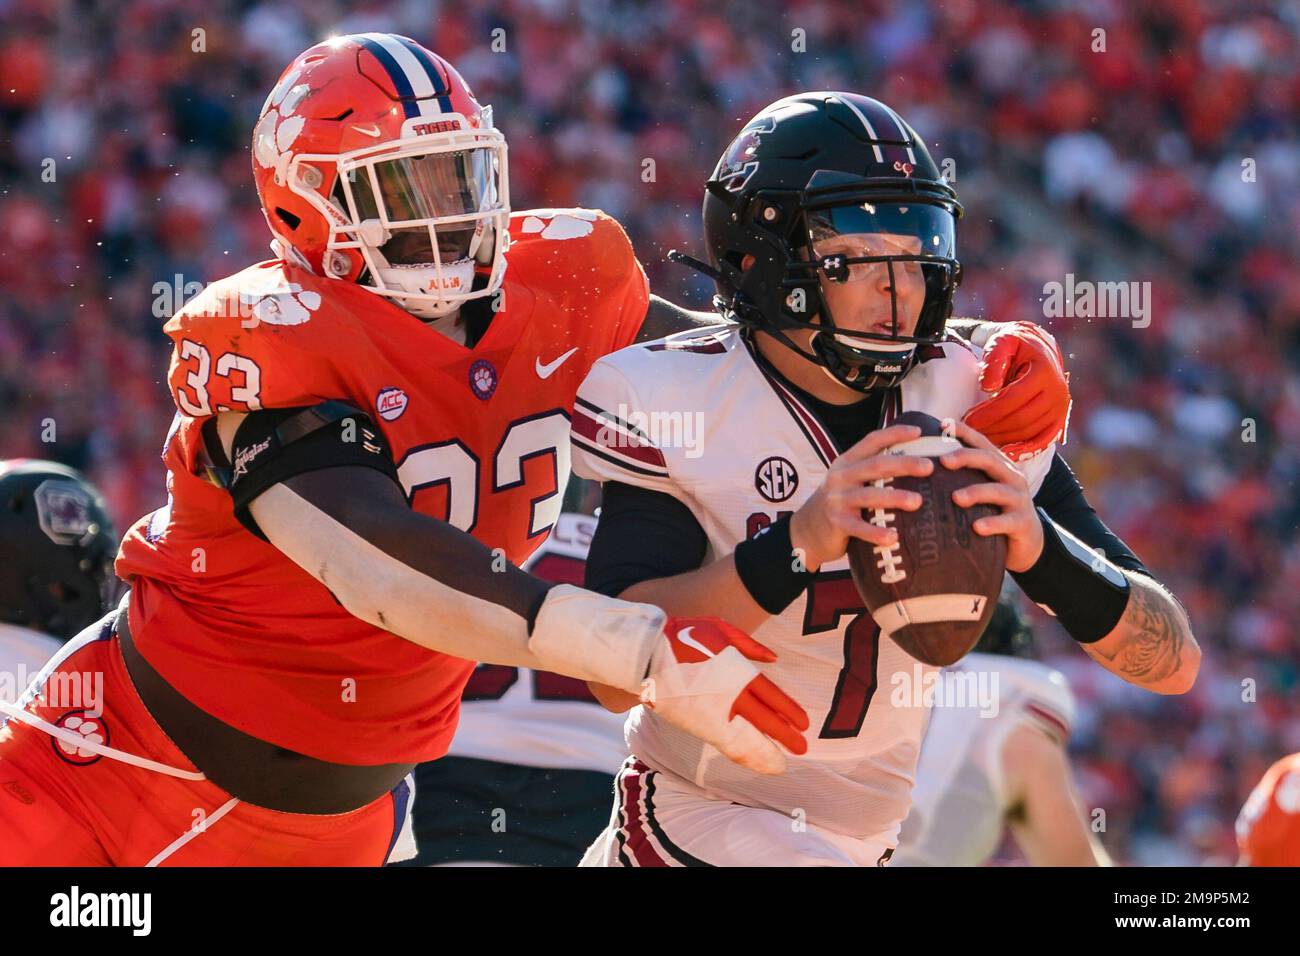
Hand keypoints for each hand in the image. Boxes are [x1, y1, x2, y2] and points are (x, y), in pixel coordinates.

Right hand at [643, 616, 808, 774]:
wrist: (645, 652)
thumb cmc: (684, 634)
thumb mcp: (720, 628)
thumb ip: (749, 645)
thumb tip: (773, 659)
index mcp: (737, 670)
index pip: (771, 695)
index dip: (788, 711)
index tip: (804, 724)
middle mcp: (728, 695)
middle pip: (764, 720)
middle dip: (784, 736)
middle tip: (802, 749)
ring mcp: (712, 712)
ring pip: (745, 739)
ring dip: (764, 752)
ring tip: (780, 764)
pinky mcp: (697, 723)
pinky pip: (724, 743)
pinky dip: (741, 754)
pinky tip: (752, 761)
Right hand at [789, 424, 933, 571]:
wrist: (807, 530)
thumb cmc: (839, 502)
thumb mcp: (847, 479)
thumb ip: (870, 469)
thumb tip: (912, 459)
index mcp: (846, 462)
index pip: (872, 441)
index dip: (895, 434)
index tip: (919, 432)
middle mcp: (841, 477)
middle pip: (876, 465)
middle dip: (905, 464)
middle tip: (929, 467)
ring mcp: (838, 500)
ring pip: (870, 496)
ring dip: (896, 497)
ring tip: (918, 501)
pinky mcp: (837, 523)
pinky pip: (860, 528)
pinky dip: (877, 533)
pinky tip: (894, 536)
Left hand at [939, 419, 1044, 572]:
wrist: (1027, 540)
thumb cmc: (995, 510)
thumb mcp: (981, 490)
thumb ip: (961, 478)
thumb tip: (923, 466)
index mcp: (999, 466)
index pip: (982, 443)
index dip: (964, 432)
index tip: (943, 424)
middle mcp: (1011, 477)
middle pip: (989, 460)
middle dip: (966, 457)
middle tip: (943, 461)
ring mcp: (1019, 499)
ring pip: (998, 490)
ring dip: (976, 492)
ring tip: (956, 498)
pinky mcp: (1023, 522)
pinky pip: (1007, 522)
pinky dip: (992, 523)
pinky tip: (977, 528)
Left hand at [963, 321, 1071, 461]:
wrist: (1037, 348)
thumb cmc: (1015, 345)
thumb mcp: (1002, 342)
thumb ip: (994, 359)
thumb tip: (988, 386)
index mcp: (1044, 372)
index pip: (1013, 398)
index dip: (989, 412)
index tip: (967, 419)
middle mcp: (1057, 392)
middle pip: (1021, 419)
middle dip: (992, 428)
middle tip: (968, 433)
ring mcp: (1060, 408)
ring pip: (1029, 432)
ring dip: (1003, 439)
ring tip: (978, 440)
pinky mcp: (1059, 420)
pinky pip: (1041, 440)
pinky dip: (1024, 450)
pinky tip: (1004, 454)